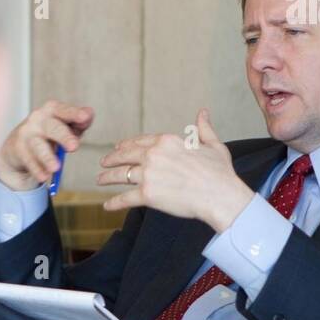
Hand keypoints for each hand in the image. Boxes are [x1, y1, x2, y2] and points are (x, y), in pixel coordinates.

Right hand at [0, 100, 94, 190]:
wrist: (18, 145)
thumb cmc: (49, 133)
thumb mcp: (65, 126)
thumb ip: (79, 122)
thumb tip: (89, 114)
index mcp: (52, 110)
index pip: (63, 110)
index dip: (74, 113)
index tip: (84, 117)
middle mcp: (37, 120)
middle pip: (51, 127)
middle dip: (63, 136)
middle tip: (74, 147)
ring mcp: (26, 134)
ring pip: (38, 146)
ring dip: (47, 157)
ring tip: (56, 168)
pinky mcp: (19, 150)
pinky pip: (29, 161)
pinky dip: (37, 170)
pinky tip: (43, 177)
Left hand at [97, 109, 253, 232]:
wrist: (220, 195)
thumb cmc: (219, 172)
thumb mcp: (213, 145)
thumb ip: (203, 128)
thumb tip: (202, 113)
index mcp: (166, 141)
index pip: (140, 141)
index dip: (127, 145)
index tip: (118, 147)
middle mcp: (153, 155)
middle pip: (125, 155)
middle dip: (112, 159)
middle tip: (103, 163)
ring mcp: (148, 174)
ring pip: (120, 175)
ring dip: (107, 178)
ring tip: (99, 180)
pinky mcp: (147, 194)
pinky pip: (125, 198)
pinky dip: (114, 203)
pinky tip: (106, 206)